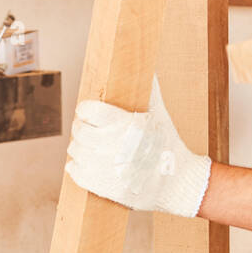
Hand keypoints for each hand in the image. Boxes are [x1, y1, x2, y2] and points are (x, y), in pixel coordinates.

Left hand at [65, 77, 211, 216]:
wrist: (176, 180)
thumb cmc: (168, 145)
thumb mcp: (161, 115)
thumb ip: (151, 91)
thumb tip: (151, 66)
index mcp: (123, 124)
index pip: (88, 110)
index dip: (87, 109)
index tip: (90, 111)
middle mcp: (110, 144)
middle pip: (79, 130)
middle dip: (83, 127)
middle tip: (91, 128)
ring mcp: (103, 166)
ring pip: (75, 150)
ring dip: (81, 147)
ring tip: (94, 146)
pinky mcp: (99, 185)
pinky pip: (75, 171)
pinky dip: (78, 167)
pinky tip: (89, 162)